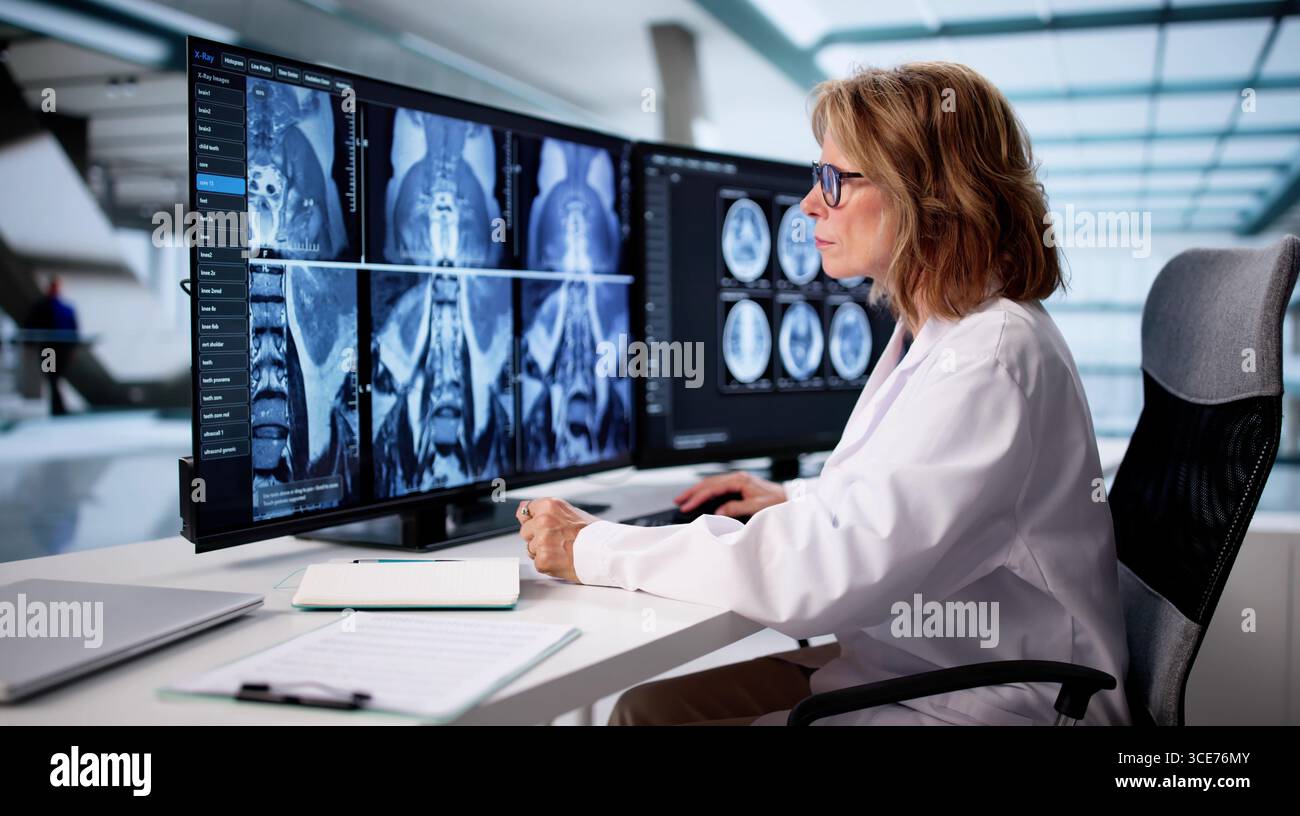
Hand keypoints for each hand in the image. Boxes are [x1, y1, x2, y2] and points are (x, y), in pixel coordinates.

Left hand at [516, 498, 598, 582]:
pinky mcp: (543, 560)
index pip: (525, 511)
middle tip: (558, 541)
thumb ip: (546, 512)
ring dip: (543, 552)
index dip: (533, 520)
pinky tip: (562, 560)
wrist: (607, 552)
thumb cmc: (595, 534)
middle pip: (525, 532)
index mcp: (549, 506)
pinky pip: (537, 563)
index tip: (538, 526)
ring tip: (563, 551)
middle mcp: (543, 521)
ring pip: (531, 549)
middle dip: (537, 537)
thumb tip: (525, 512)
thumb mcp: (571, 512)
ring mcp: (542, 541)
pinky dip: (548, 565)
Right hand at [673, 471, 787, 518]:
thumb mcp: (757, 507)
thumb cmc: (778, 503)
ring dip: (698, 490)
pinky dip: (708, 490)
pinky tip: (702, 495)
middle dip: (692, 492)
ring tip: (685, 498)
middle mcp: (738, 477)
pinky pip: (719, 486)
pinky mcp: (741, 484)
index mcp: (740, 480)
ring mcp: (739, 480)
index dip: (697, 497)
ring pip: (713, 483)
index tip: (686, 506)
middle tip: (678, 500)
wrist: (792, 498)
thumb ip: (736, 508)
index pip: (712, 488)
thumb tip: (718, 512)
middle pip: (709, 482)